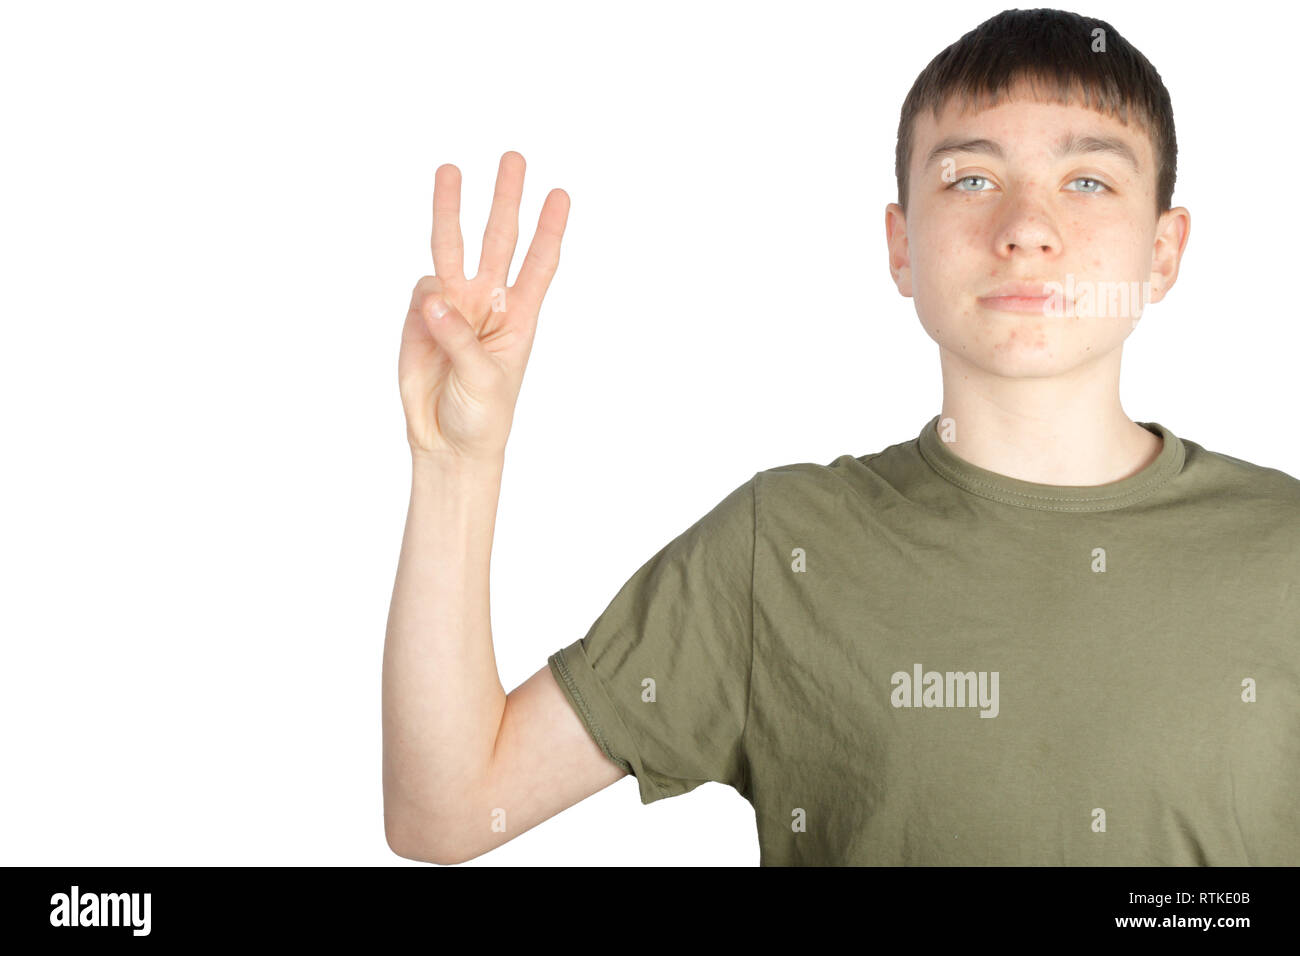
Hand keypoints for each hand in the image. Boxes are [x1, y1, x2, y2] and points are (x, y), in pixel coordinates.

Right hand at [399, 151, 569, 461]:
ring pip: (451, 248)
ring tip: (450, 170)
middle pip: (498, 240)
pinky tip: (426, 325)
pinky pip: (420, 290)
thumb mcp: (484, 378)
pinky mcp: (419, 318)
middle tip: (514, 158)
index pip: (539, 264)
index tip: (561, 194)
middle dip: (506, 200)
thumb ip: (459, 337)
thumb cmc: (482, 415)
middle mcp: (488, 303)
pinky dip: (423, 299)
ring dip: (452, 210)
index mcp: (520, 316)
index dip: (549, 230)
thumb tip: (433, 296)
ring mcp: (452, 307)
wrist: (446, 443)